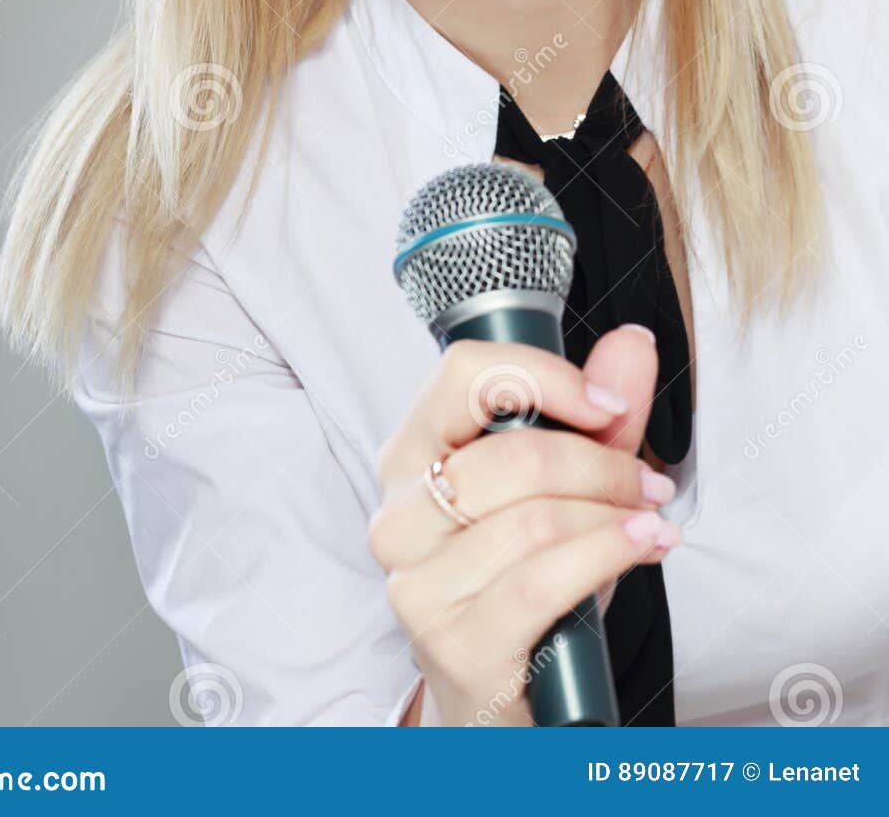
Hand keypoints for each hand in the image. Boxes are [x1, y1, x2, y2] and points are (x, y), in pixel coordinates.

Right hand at [369, 324, 680, 725]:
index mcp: (413, 454)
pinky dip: (604, 556)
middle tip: (646, 483)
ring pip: (529, 519)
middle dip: (599, 463)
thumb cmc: (530, 586)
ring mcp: (416, 583)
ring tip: (649, 522)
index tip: (608, 405)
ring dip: (611, 516)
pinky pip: (538, 583)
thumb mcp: (569, 492)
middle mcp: (399, 513)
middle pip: (509, 454)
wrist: (508, 704)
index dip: (544, 377)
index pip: (461, 375)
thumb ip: (597, 414)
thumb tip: (633, 343)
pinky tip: (640, 547)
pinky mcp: (450, 645)